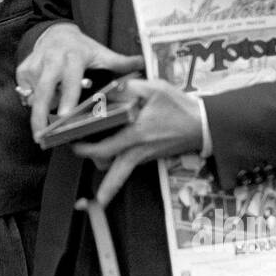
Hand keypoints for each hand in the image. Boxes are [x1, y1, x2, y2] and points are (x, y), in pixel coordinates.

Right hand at [17, 22, 143, 140]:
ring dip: (40, 111)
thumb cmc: (81, 48)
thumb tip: (142, 63)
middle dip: (41, 114)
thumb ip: (120, 61)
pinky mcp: (23, 70)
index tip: (66, 116)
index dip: (68, 97)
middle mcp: (52, 59)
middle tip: (41, 136)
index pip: (70, 80)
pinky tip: (40, 104)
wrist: (56, 33)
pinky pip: (26, 93)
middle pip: (45, 91)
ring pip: (34, 95)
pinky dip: (33, 102)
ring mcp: (35, 65)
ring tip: (43, 128)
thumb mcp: (101, 52)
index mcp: (73, 57)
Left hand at [72, 79, 202, 207]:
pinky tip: (108, 158)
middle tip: (82, 181)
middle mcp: (139, 151)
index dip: (85, 150)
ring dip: (107, 179)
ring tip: (91, 174)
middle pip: (113, 175)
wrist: (202, 124)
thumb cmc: (179, 106)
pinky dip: (117, 167)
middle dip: (100, 188)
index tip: (73, 144)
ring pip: (120, 174)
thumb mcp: (154, 89)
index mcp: (136, 134)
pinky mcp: (149, 157)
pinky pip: (128, 165)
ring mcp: (144, 157)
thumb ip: (129, 87)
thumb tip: (105, 90)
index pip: (105, 149)